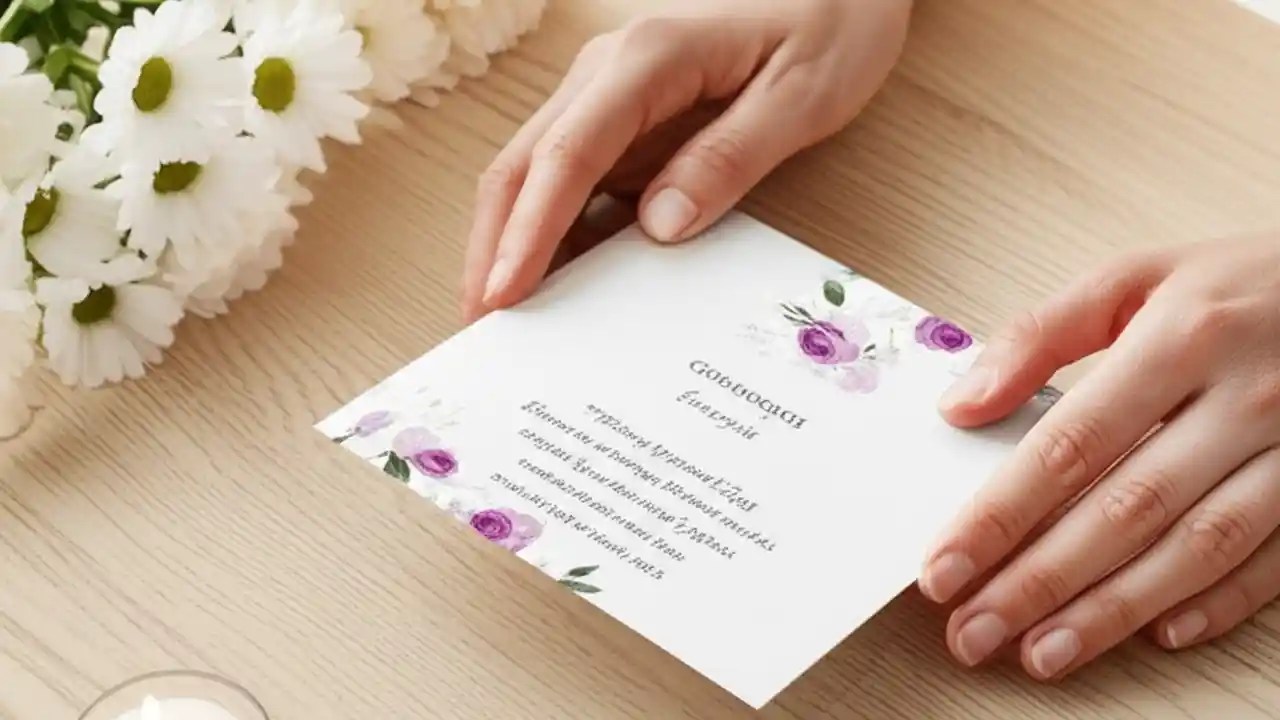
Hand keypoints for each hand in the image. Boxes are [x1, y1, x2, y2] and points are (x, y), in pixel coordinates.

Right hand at [461, 0, 912, 319]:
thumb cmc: (827, 26)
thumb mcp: (801, 98)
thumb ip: (729, 159)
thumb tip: (660, 228)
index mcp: (647, 59)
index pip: (569, 154)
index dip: (530, 231)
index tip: (506, 293)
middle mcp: (608, 72)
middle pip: (525, 165)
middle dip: (494, 247)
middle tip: (481, 328)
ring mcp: (608, 95)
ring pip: (536, 173)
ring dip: (513, 243)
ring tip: (507, 321)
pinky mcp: (622, 119)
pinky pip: (574, 179)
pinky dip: (553, 231)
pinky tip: (556, 282)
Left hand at [921, 234, 1279, 679]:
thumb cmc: (1239, 285)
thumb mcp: (1136, 278)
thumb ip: (1041, 335)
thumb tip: (962, 404)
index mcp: (1181, 338)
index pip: (1070, 444)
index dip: (1000, 514)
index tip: (945, 565)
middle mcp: (1244, 399)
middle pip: (1125, 508)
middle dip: (1040, 581)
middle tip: (974, 630)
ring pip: (1197, 546)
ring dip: (1114, 610)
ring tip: (1043, 652)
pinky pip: (1274, 560)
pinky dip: (1218, 602)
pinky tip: (1158, 633)